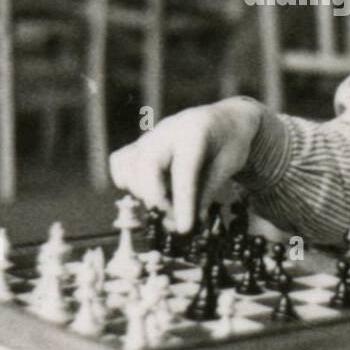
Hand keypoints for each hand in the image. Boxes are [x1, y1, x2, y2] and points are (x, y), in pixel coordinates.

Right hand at [109, 97, 263, 231]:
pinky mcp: (139, 146)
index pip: (184, 168)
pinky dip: (128, 182)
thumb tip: (183, 227)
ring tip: (165, 203)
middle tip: (173, 216)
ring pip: (128, 164)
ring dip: (142, 192)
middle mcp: (167, 131)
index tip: (184, 228)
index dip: (182, 201)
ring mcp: (150, 137)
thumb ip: (205, 194)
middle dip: (156, 198)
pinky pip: (120, 162)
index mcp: (195, 131)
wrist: (224, 121)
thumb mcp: (229, 166)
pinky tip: (148, 191)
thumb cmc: (229, 144)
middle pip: (146, 164)